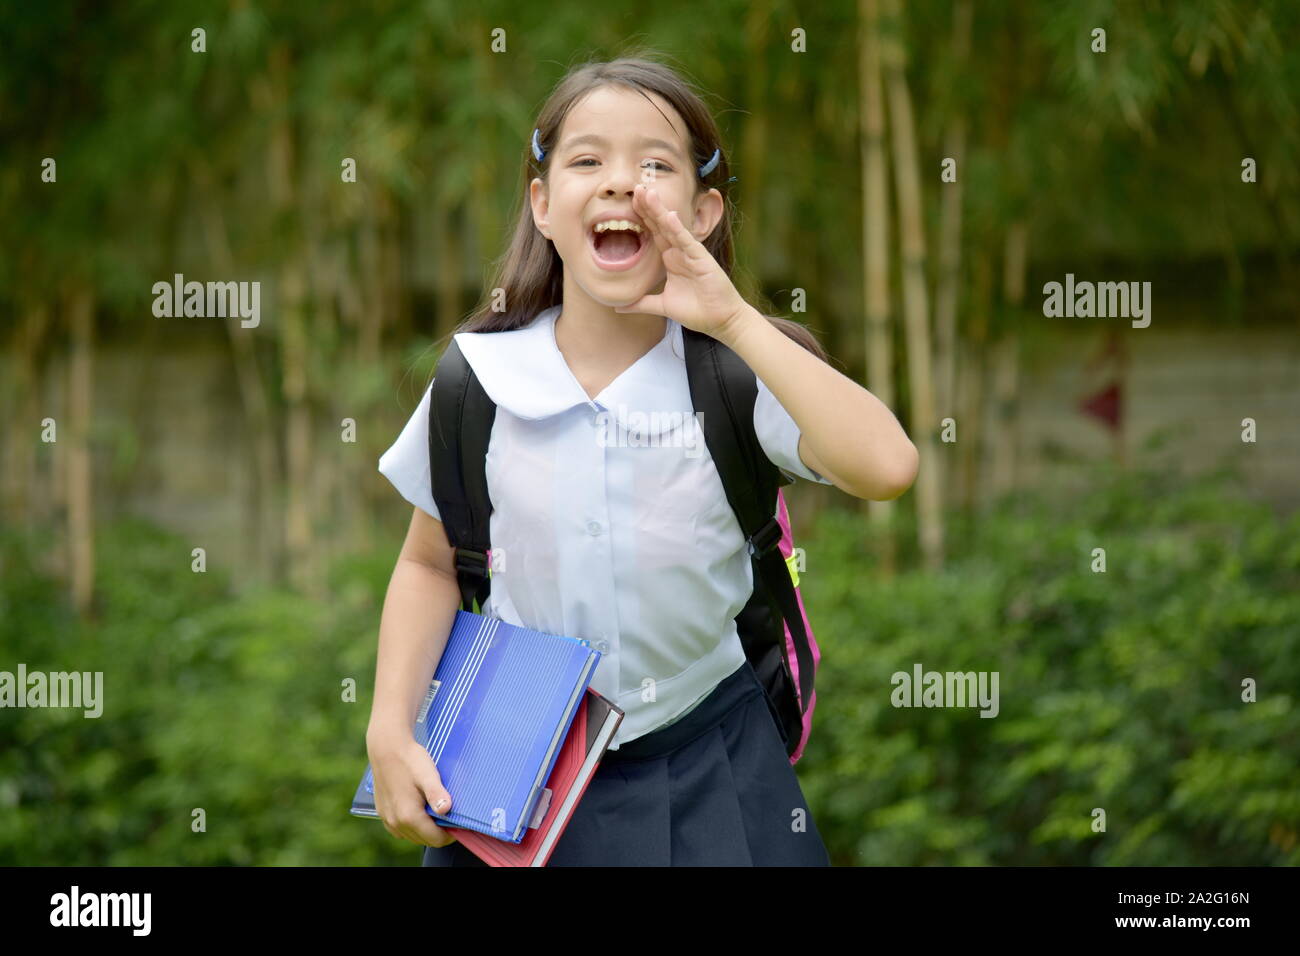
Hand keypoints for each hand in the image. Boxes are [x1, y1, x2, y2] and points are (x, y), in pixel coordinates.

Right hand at [368, 730, 457, 847]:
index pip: (436, 840)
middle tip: (450, 816)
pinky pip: (401, 829)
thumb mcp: (428, 775)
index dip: (451, 834)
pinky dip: (412, 826)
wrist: (387, 748)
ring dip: (426, 830)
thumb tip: (446, 810)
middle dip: (439, 833)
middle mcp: (396, 823)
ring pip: (413, 836)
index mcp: (409, 816)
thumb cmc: (410, 760)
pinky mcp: (383, 813)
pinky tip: (419, 809)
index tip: (459, 823)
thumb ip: (437, 794)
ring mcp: (388, 819)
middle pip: (425, 840)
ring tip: (436, 811)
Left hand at [613, 183, 748, 338]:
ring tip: (647, 192)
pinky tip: (668, 215)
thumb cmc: (696, 311)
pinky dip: (678, 228)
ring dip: (659, 210)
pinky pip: (687, 240)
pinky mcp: (701, 258)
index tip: (627, 203)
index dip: (641, 218)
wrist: (719, 321)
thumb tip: (617, 307)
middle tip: (635, 187)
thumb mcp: (662, 306)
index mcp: (671, 259)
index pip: (653, 233)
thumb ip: (641, 303)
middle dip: (648, 207)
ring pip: (672, 227)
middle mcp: (680, 252)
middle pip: (660, 225)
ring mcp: (690, 253)